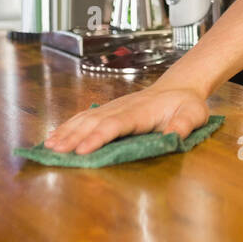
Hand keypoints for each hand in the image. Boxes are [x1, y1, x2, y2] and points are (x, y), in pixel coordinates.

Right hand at [43, 85, 209, 154]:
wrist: (178, 87)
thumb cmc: (186, 104)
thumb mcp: (194, 114)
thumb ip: (184, 125)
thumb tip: (173, 136)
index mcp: (140, 112)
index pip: (115, 125)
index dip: (98, 137)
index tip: (83, 150)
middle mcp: (122, 108)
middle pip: (94, 122)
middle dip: (73, 137)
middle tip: (55, 153)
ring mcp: (113, 107)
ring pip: (85, 118)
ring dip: (66, 132)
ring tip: (49, 146)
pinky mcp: (109, 110)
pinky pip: (85, 116)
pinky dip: (68, 126)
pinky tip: (56, 136)